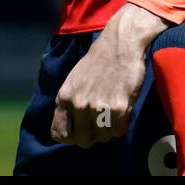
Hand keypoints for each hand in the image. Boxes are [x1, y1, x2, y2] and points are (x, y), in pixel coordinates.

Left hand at [50, 3, 167, 147]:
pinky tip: (124, 108)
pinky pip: (119, 131)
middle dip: (94, 135)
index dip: (72, 136)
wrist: (120, 43)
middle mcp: (78, 105)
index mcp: (65, 98)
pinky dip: (123, 124)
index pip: (59, 134)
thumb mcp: (74, 80)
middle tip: (103, 121)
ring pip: (103, 137)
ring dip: (110, 128)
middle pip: (83, 141)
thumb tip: (71, 127)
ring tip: (114, 109)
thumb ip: (70, 103)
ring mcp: (97, 107)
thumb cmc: (99, 61)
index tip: (82, 131)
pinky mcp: (117, 107)